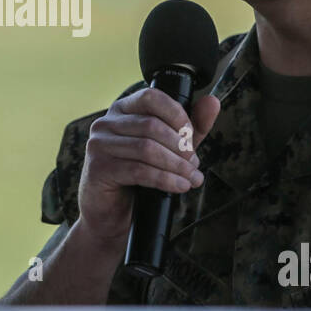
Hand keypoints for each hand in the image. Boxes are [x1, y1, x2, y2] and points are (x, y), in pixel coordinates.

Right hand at [76, 89, 220, 245]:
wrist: (112, 212)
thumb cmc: (138, 177)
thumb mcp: (170, 149)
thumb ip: (190, 127)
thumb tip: (212, 102)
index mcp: (122, 110)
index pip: (151, 97)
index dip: (177, 115)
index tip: (190, 137)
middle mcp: (106, 123)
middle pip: (152, 125)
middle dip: (180, 147)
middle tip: (194, 164)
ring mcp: (99, 144)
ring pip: (147, 148)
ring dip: (176, 165)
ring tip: (191, 178)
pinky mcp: (98, 168)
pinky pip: (139, 170)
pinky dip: (165, 179)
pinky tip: (179, 186)